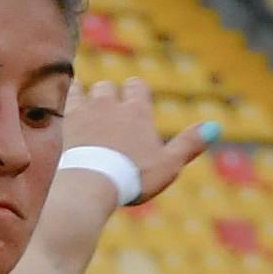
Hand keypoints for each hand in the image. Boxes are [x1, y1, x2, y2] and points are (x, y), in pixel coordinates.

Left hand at [63, 77, 217, 204]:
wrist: (88, 185)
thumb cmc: (130, 178)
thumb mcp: (167, 166)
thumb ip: (189, 145)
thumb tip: (215, 127)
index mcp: (135, 111)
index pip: (135, 87)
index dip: (133, 95)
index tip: (132, 107)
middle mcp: (108, 105)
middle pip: (106, 88)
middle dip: (106, 98)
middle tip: (104, 116)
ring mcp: (81, 113)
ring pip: (81, 91)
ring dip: (81, 100)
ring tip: (81, 116)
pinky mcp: (59, 126)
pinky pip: (56, 108)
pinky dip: (59, 112)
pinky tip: (58, 123)